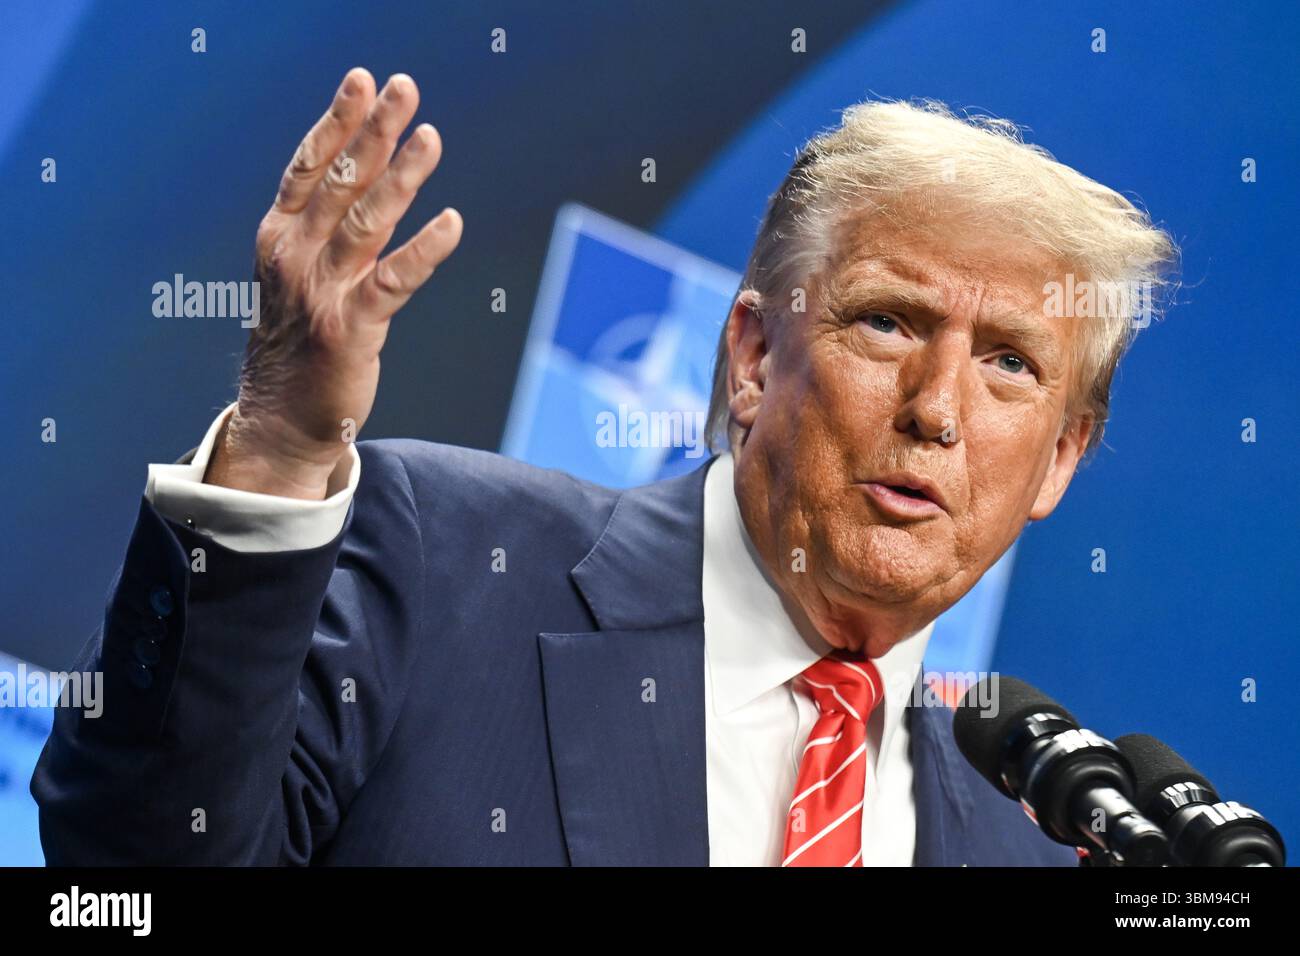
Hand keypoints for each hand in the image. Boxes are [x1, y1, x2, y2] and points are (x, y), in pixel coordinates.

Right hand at [205, 67, 461, 498]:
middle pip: (341, 181)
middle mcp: (295, 257)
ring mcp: (321, 292)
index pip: (309, 167)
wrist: (281, 418)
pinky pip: (394, 281)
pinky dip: (425, 250)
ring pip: (366, 222)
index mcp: (279, 238)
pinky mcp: (350, 329)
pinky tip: (452, 222)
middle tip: (404, 88)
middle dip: (374, 131)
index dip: (337, 122)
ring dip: (401, 177)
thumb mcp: (298, 276)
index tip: (362, 82)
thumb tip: (365, 178)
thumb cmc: (297, 342)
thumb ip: (327, 230)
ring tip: (430, 137)